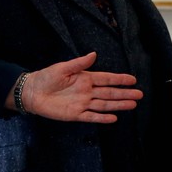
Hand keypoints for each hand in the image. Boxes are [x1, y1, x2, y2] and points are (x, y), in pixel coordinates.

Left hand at [23, 52, 141, 122]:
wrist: (31, 92)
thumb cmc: (46, 77)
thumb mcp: (62, 67)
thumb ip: (79, 63)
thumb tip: (94, 54)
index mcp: (85, 78)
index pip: (107, 79)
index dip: (120, 79)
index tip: (133, 80)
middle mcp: (87, 91)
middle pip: (110, 93)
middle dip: (125, 93)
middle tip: (139, 94)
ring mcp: (82, 103)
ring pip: (104, 104)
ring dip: (118, 105)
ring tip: (133, 105)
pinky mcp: (75, 114)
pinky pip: (92, 116)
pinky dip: (102, 118)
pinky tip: (114, 118)